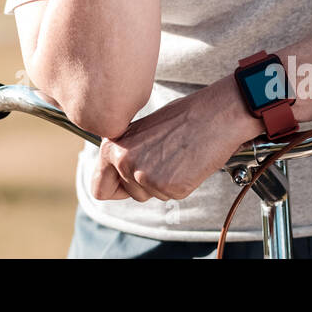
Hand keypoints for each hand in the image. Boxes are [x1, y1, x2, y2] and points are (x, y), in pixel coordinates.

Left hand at [91, 76, 263, 202]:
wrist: (212, 115)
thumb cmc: (180, 118)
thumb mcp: (140, 132)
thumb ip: (125, 153)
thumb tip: (117, 175)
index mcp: (112, 147)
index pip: (98, 188)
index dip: (114, 189)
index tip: (126, 184)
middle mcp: (124, 163)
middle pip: (129, 194)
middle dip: (145, 185)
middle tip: (163, 160)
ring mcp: (146, 176)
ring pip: (151, 196)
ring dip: (163, 183)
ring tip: (176, 157)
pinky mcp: (168, 187)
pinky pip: (171, 196)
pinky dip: (180, 185)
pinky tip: (187, 163)